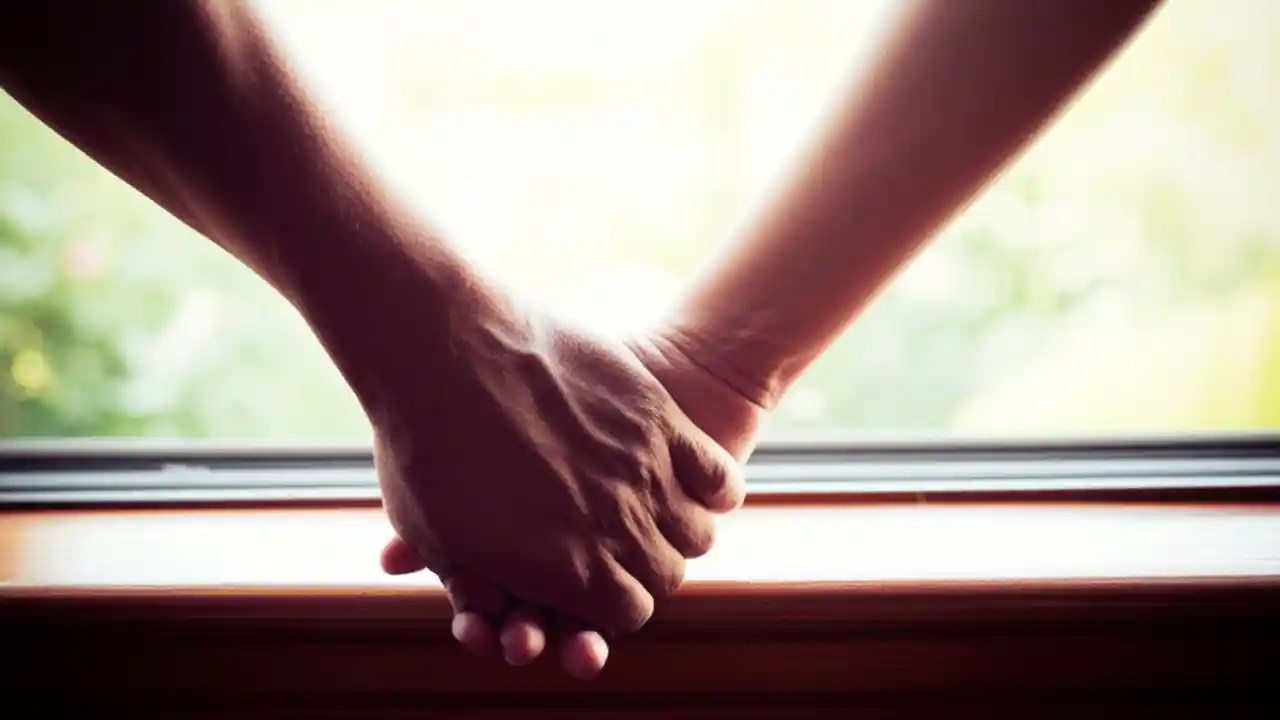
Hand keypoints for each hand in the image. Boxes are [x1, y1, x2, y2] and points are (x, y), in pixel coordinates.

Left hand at [369, 286, 757, 677]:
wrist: (442, 349)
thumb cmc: (423, 446)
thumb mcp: (437, 537)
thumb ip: (482, 585)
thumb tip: (498, 613)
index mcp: (567, 574)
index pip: (630, 613)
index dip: (616, 600)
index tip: (604, 578)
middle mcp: (618, 532)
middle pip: (668, 574)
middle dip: (650, 566)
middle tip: (632, 541)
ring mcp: (644, 474)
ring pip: (698, 531)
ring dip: (684, 528)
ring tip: (664, 508)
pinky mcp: (660, 419)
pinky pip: (718, 477)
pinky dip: (715, 487)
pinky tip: (695, 479)